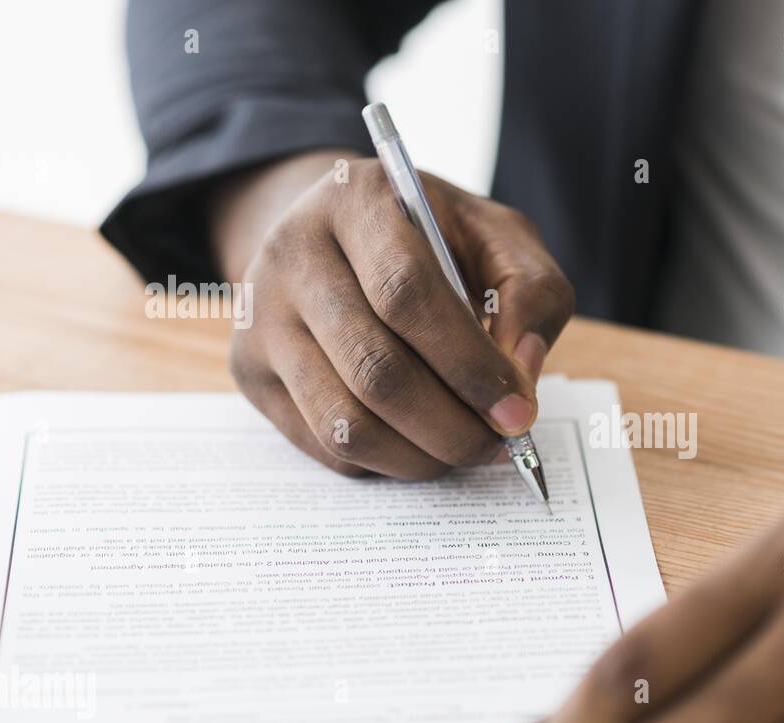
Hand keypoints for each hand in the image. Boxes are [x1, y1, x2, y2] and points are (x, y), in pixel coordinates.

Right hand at [213, 151, 573, 477]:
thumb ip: (532, 293)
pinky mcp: (250, 370)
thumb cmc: (434, 238)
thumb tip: (522, 375)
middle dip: (452, 426)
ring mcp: (261, 316)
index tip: (516, 409)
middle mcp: (292, 252)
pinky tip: (420, 441)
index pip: (405, 292)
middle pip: (374, 369)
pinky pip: (324, 444)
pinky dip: (385, 461)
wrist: (339, 232)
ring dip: (420, 456)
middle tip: (499, 444)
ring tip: (465, 449)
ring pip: (344, 421)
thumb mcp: (498, 236)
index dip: (468, 363)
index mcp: (357, 201)